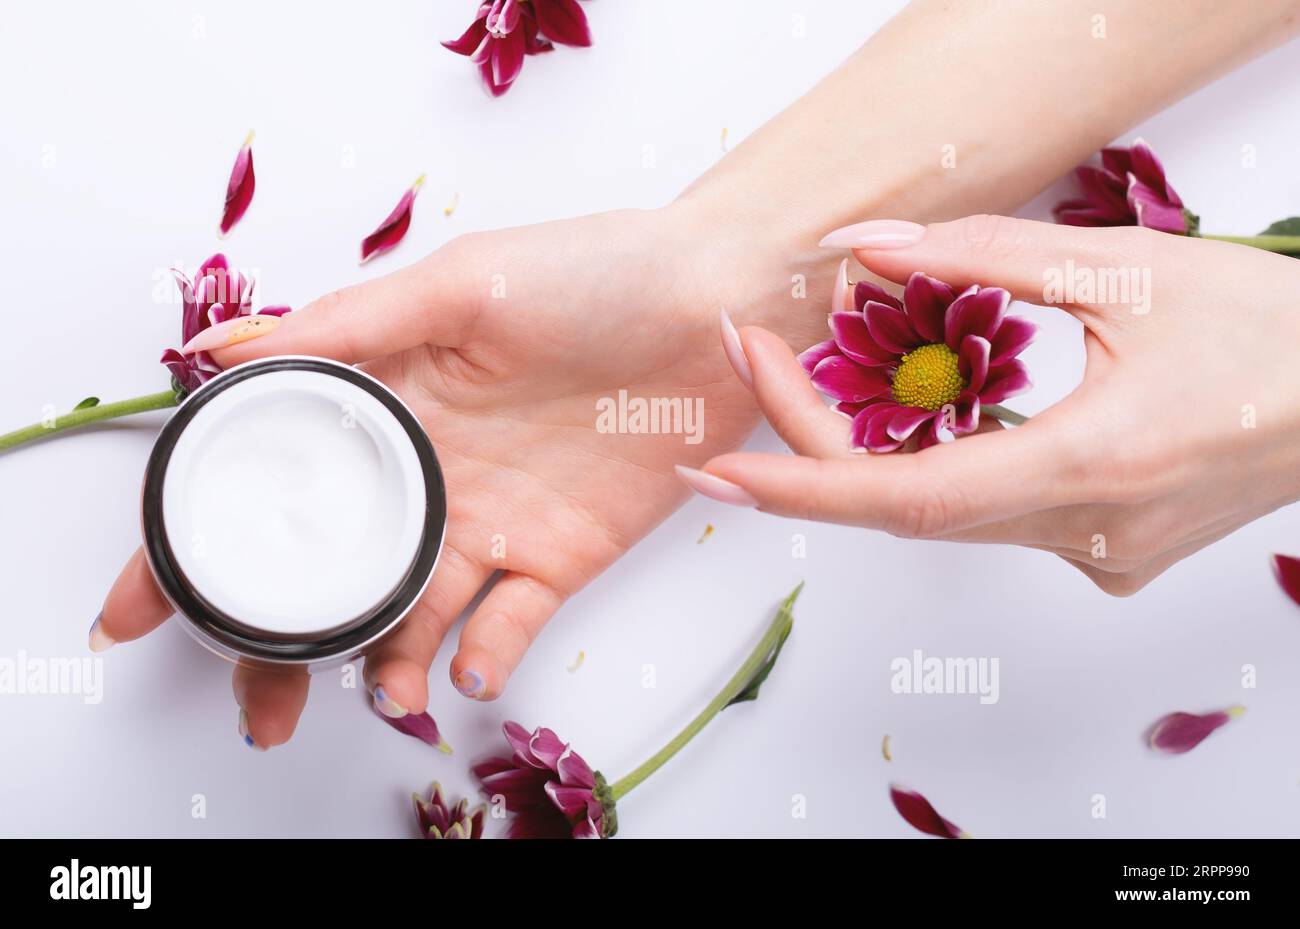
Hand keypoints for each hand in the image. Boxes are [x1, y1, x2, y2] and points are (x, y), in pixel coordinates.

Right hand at [96, 205, 764, 747]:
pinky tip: (462, 664)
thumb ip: (351, 326)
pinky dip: (480, 652)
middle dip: (287, 638)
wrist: (715, 306)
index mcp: (389, 405)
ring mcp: (492, 519)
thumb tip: (222, 351)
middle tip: (255, 696)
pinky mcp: (559, 554)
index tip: (147, 604)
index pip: (278, 479)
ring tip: (372, 686)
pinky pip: (506, 620)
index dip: (208, 540)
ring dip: (381, 661)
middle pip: (337, 569)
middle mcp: (430, 471)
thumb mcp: (460, 282)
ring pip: (412, 610)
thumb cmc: (593, 272)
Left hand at [686, 214, 1299, 594]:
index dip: (805, 486)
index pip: (910, 500)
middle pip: (909, 506)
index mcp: (1095, 466)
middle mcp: (1087, 533)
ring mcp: (1097, 555)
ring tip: (815, 371)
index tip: (722, 469)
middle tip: (754, 359)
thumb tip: (866, 252)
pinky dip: (939, 464)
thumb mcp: (1128, 270)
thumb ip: (985, 257)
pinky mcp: (1105, 554)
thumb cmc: (1272, 334)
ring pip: (946, 514)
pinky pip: (993, 517)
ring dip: (871, 451)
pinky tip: (922, 408)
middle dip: (815, 442)